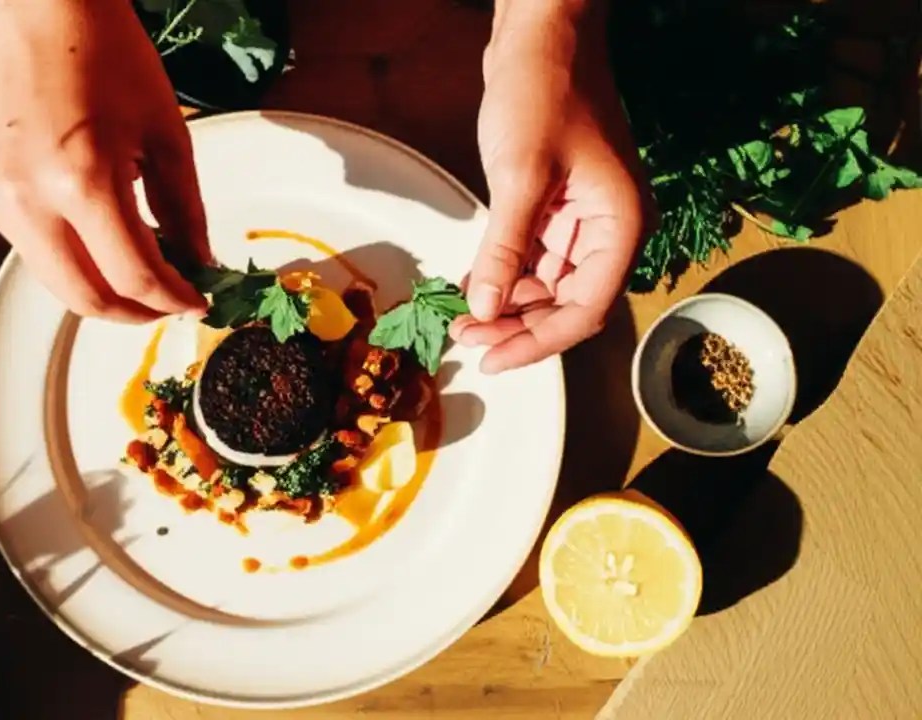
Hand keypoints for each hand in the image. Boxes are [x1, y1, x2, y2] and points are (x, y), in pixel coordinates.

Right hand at [0, 0, 207, 321]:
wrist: (33, 7)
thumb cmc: (108, 54)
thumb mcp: (166, 130)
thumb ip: (185, 208)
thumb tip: (199, 264)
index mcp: (83, 182)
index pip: (133, 275)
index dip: (173, 300)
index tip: (198, 303)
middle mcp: (30, 202)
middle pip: (86, 298)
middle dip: (135, 314)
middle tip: (169, 306)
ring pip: (54, 281)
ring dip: (102, 293)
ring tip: (141, 279)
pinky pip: (32, 249)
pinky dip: (72, 261)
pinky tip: (101, 243)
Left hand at [452, 0, 648, 372]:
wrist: (541, 33)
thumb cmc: (542, 92)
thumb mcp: (520, 175)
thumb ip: (505, 248)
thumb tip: (486, 311)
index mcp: (619, 225)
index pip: (585, 309)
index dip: (539, 342)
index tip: (494, 359)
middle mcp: (607, 228)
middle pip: (566, 302)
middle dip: (517, 326)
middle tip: (467, 340)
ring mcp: (581, 217)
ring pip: (547, 283)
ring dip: (507, 304)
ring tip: (461, 319)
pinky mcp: (554, 204)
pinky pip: (531, 255)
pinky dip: (503, 274)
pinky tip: (470, 288)